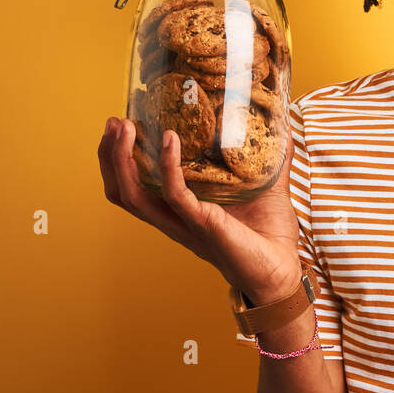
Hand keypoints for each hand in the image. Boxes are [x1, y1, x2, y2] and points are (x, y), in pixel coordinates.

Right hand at [97, 116, 303, 303]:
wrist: (283, 269)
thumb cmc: (271, 234)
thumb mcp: (266, 188)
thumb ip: (271, 160)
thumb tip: (282, 130)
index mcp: (180, 210)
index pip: (135, 186)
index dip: (119, 159)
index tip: (119, 126)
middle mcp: (174, 219)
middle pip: (123, 191)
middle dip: (110, 156)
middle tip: (112, 123)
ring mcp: (185, 223)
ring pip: (135, 195)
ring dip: (123, 159)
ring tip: (124, 127)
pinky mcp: (203, 224)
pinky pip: (175, 194)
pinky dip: (168, 166)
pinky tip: (171, 139)